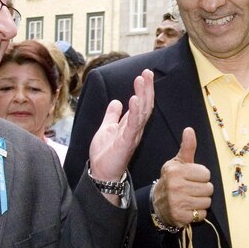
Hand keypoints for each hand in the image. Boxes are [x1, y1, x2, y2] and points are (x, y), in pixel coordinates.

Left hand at [87, 70, 154, 189]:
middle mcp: (135, 129)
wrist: (101, 174)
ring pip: (141, 113)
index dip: (143, 90)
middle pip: (145, 106)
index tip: (144, 75)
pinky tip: (133, 99)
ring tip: (141, 80)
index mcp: (131, 125)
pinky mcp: (126, 143)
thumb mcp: (106, 128)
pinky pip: (132, 125)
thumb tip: (116, 102)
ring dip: (142, 95)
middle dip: (146, 89)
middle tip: (147, 73)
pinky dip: (134, 112)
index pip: (140, 104)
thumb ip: (112, 116)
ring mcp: (132, 135)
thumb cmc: (105, 154)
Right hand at [152, 127, 212, 226]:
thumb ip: (187, 148)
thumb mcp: (178, 163)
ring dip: (201, 201)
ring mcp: (177, 202)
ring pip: (207, 202)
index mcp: (176, 171)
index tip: (192, 177)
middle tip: (192, 189)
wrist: (157, 203)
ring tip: (190, 198)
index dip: (201, 176)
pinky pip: (201, 214)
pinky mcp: (180, 216)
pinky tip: (189, 208)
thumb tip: (189, 130)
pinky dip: (198, 213)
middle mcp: (176, 186)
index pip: (206, 174)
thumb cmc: (172, 180)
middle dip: (203, 189)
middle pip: (209, 188)